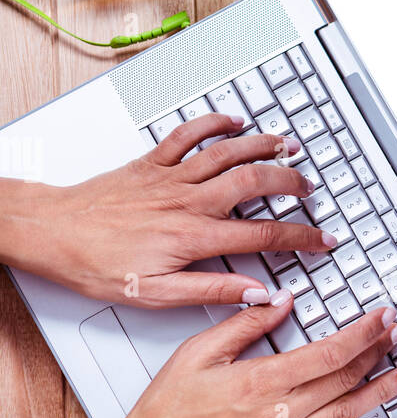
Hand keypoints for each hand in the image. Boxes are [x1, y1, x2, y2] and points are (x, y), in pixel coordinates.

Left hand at [1, 113, 335, 306]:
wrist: (53, 232)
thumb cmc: (96, 265)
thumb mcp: (157, 295)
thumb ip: (212, 291)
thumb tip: (255, 294)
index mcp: (194, 238)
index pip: (263, 235)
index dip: (301, 237)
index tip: (322, 240)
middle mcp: (187, 201)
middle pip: (254, 182)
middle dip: (291, 182)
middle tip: (310, 189)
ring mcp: (170, 177)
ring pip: (228, 151)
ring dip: (263, 145)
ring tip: (288, 145)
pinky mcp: (152, 163)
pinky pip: (189, 134)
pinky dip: (215, 123)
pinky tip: (234, 122)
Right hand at [104, 298, 396, 417]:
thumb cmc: (166, 410)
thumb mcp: (197, 352)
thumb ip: (244, 325)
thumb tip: (282, 303)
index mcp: (261, 381)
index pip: (328, 352)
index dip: (363, 332)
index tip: (382, 317)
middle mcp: (279, 414)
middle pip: (344, 379)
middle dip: (378, 353)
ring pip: (346, 416)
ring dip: (381, 392)